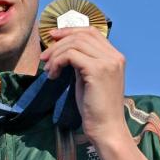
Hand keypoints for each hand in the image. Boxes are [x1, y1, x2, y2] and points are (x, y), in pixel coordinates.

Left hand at [39, 26, 128, 146]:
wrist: (106, 128)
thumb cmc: (96, 108)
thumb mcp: (89, 78)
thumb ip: (83, 61)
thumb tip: (63, 48)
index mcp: (115, 57)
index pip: (91, 32)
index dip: (70, 30)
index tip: (52, 37)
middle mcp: (114, 56)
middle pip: (81, 35)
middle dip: (59, 43)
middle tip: (44, 57)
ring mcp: (108, 62)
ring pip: (74, 44)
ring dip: (56, 54)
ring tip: (49, 70)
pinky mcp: (97, 70)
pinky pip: (71, 55)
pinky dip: (57, 62)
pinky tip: (53, 75)